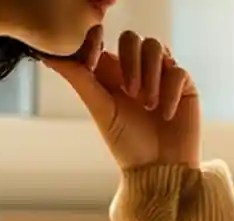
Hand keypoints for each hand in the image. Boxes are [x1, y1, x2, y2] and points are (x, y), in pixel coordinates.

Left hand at [43, 26, 200, 169]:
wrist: (160, 170)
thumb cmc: (128, 145)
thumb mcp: (100, 110)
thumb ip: (80, 79)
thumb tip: (50, 56)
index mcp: (112, 74)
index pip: (104, 40)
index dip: (95, 42)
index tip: (90, 63)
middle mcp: (137, 71)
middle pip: (131, 38)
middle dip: (129, 61)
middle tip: (130, 91)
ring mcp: (161, 76)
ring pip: (155, 47)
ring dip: (150, 75)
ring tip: (148, 106)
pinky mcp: (184, 86)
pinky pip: (178, 71)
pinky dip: (169, 92)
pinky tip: (165, 115)